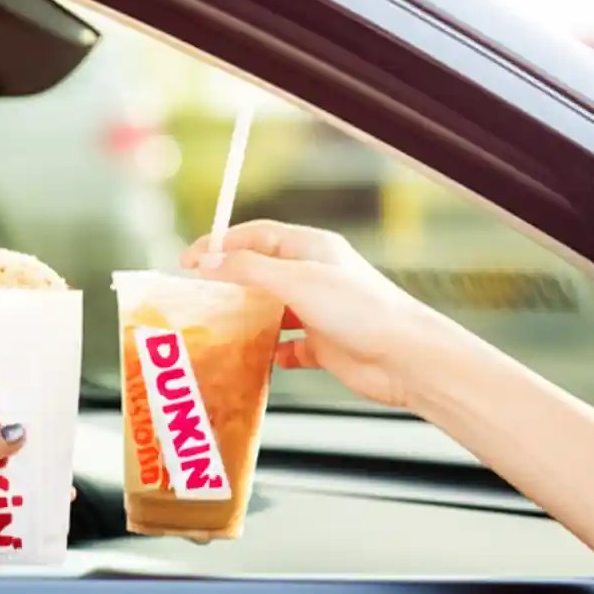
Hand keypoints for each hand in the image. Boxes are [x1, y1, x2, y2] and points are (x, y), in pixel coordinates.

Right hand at [182, 219, 451, 408]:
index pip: (255, 236)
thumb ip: (249, 268)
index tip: (188, 261)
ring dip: (246, 318)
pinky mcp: (323, 344)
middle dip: (228, 282)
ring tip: (218, 327)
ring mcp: (318, 310)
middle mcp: (313, 275)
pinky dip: (271, 351)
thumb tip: (208, 260)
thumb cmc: (359, 310)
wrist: (405, 358)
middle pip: (259, 271)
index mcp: (310, 248)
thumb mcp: (296, 280)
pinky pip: (287, 346)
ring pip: (270, 309)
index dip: (219, 244)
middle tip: (197, 295)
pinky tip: (260, 357)